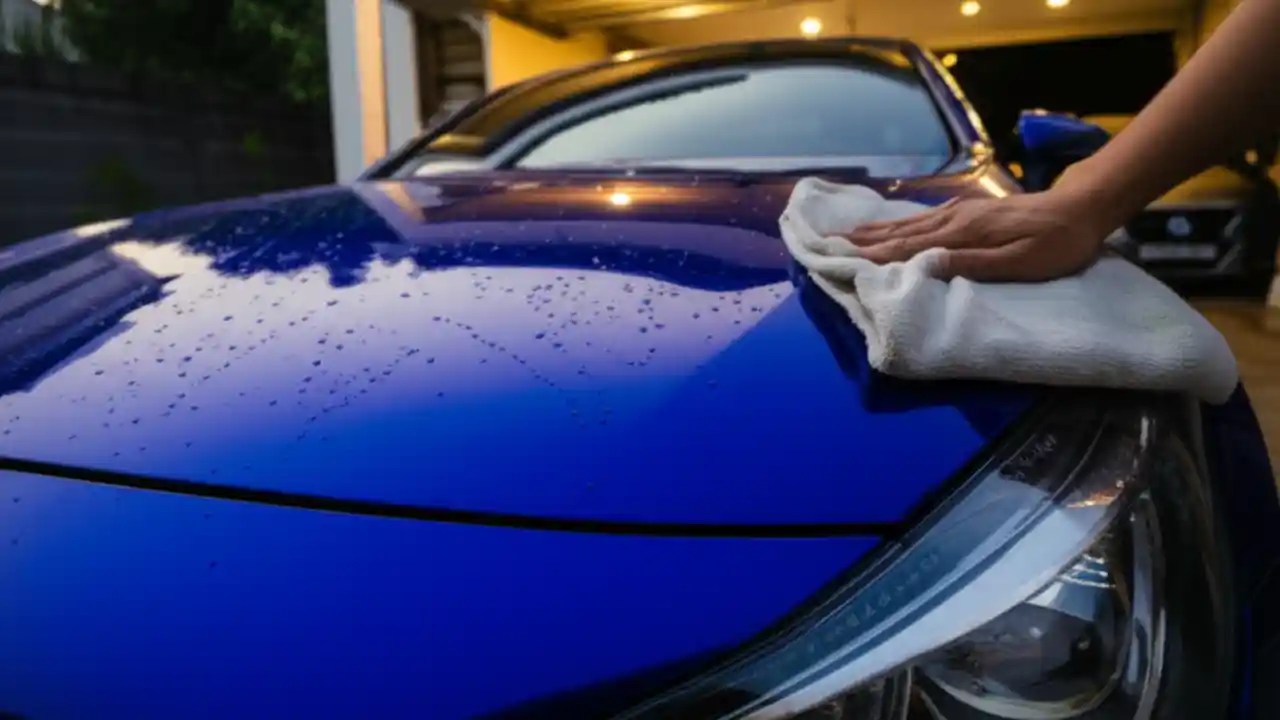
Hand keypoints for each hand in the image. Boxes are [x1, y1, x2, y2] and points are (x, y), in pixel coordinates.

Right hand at [845, 184, 1116, 281]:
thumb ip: (971, 263)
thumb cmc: (1055, 244)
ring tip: (845, 235)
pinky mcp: (968, 210)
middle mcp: (954, 219)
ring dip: (874, 231)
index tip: (838, 260)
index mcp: (962, 234)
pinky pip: (921, 219)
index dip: (871, 256)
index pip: (907, 249)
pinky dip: (897, 225)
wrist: (1081, 207)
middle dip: (861, 241)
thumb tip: (926, 266)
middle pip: (899, 234)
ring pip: (907, 225)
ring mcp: (959, 212)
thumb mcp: (1019, 262)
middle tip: (825, 245)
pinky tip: (888, 226)